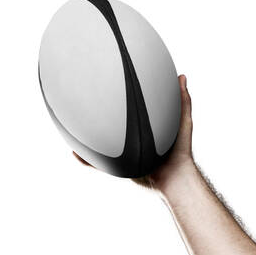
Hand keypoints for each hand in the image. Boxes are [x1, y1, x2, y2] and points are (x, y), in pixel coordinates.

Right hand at [72, 73, 195, 191]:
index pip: (127, 110)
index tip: (108, 82)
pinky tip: (76, 153)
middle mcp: (131, 140)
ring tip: (72, 125)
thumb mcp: (183, 122)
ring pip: (100, 144)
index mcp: (142, 128)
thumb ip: (182, 101)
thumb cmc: (181, 151)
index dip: (118, 99)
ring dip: (87, 137)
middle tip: (83, 99)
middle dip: (97, 116)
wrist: (174, 177)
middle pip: (110, 126)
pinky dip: (87, 160)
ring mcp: (124, 154)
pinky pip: (98, 164)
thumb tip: (182, 77)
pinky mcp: (120, 168)